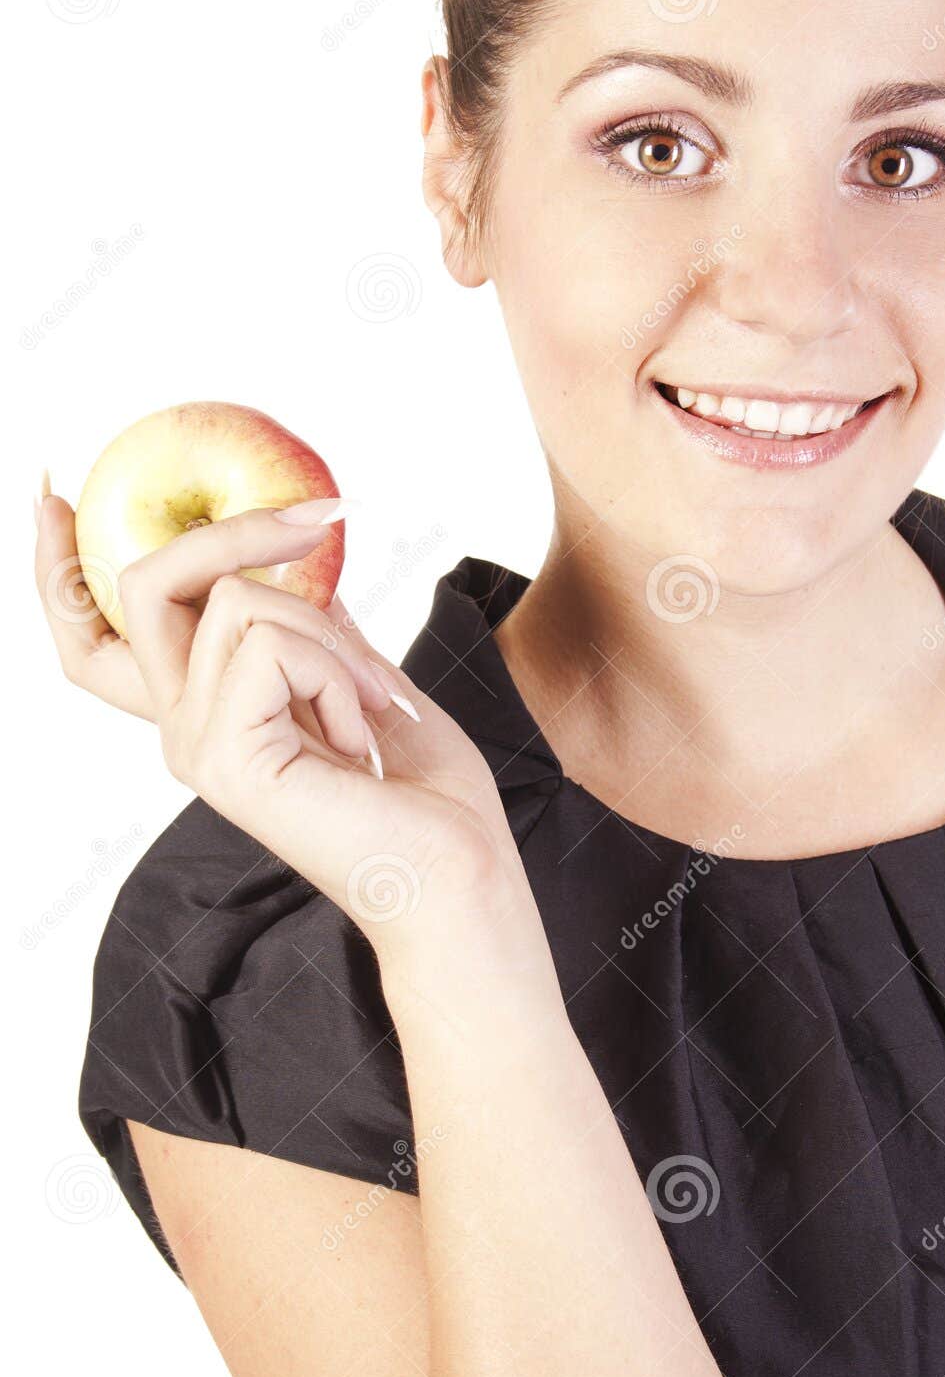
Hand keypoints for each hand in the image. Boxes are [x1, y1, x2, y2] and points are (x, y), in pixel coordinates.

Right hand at [34, 485, 530, 955]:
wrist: (459, 879)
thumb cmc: (428, 800)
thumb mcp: (364, 682)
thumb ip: (317, 629)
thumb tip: (291, 561)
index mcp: (208, 715)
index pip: (94, 642)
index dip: (59, 571)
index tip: (52, 497)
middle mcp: (184, 730)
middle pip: (142, 585)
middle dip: (234, 529)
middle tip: (323, 516)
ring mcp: (196, 746)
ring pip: (235, 597)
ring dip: (331, 635)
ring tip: (373, 706)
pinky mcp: (225, 757)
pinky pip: (270, 642)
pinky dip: (336, 670)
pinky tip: (360, 736)